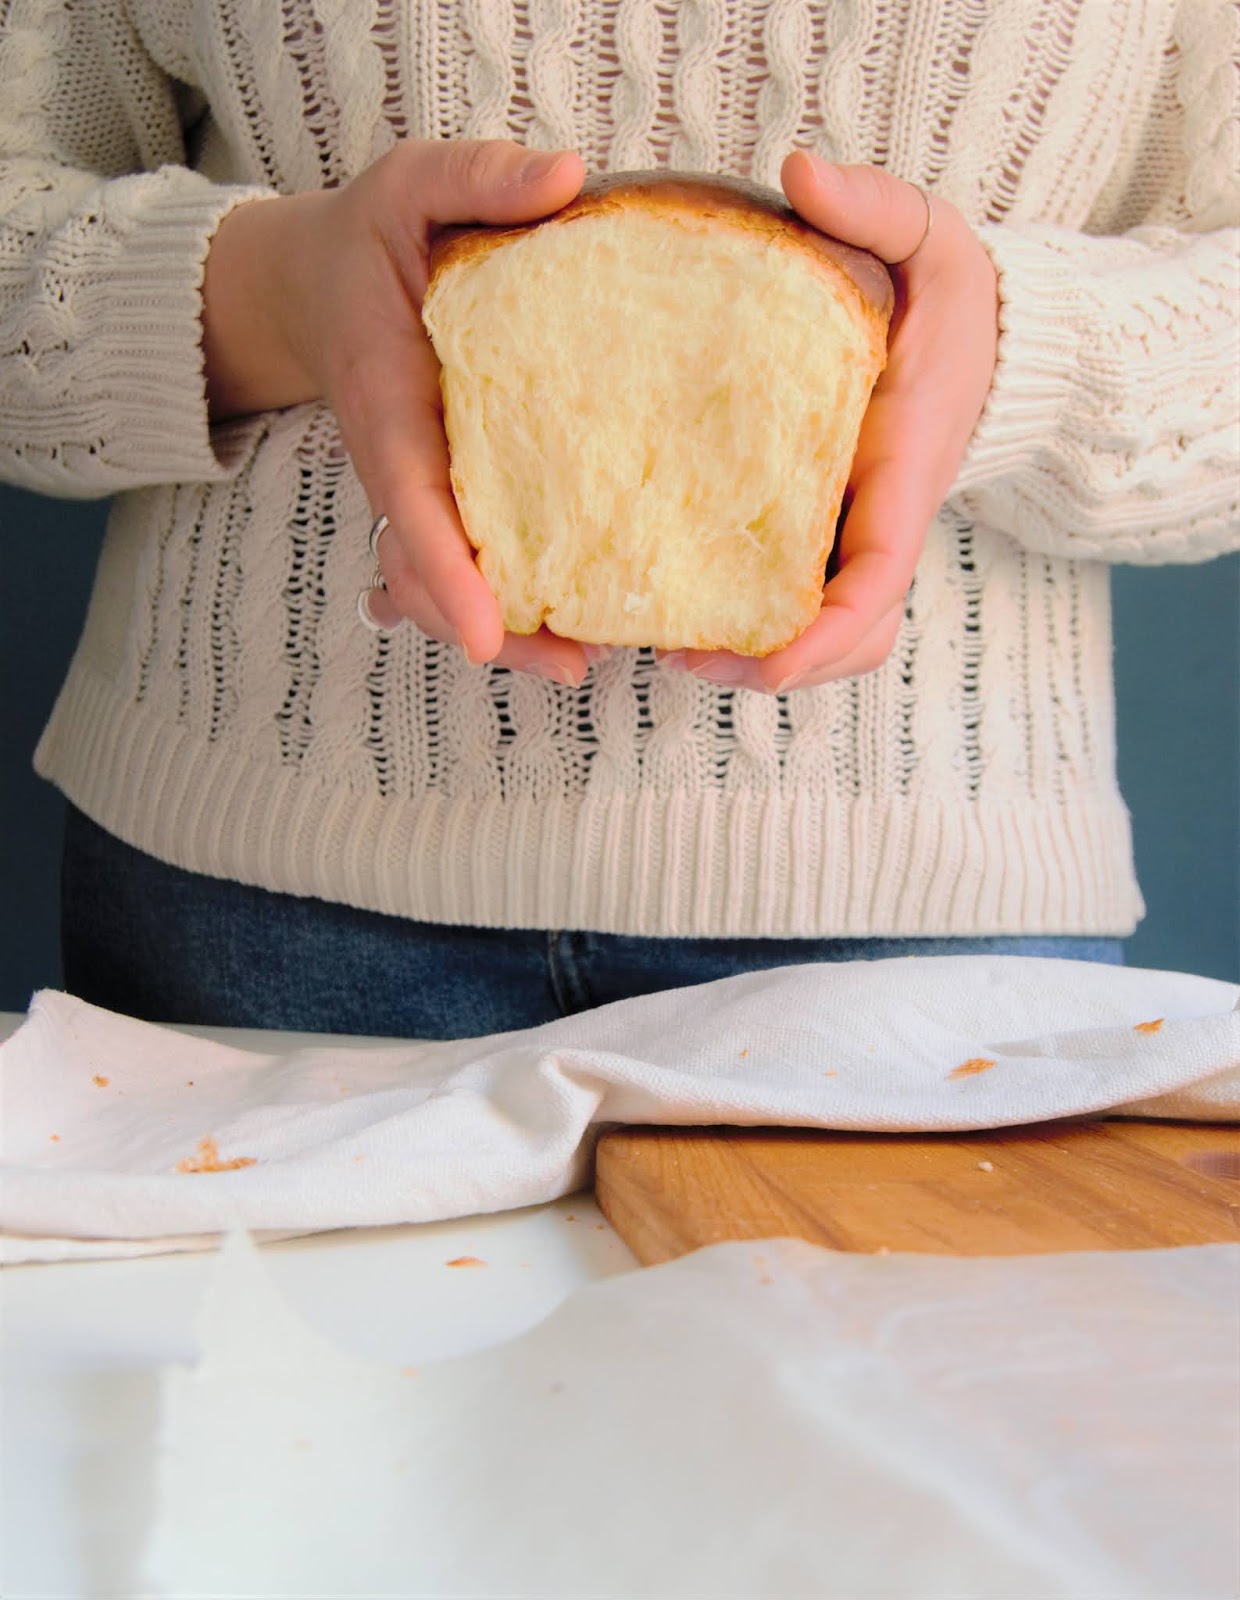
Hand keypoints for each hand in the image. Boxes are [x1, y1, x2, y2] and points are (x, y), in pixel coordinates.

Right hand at [202, 139, 600, 682]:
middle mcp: (407, 467)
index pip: (411, 500)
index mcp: (388, 406)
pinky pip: (478, 563)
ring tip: (582, 663)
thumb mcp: (415, 184)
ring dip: (510, 635)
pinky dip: (519, 602)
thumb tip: (568, 179)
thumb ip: (479, 178)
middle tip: (566, 668)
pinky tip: (585, 625)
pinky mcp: (460, 497)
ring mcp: (431, 492)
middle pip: (428, 575)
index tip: (483, 632)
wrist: (326, 286)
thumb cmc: (376, 241)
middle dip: (487, 631)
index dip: (445, 571)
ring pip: (448, 586)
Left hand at [662, 151, 999, 692]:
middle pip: (854, 634)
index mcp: (906, 467)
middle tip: (680, 660)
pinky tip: (672, 609)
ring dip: (758, 660)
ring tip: (664, 650)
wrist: (980, 335)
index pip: (882, 573)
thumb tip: (799, 173)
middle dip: (781, 668)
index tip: (775, 660)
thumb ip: (873, 204)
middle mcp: (881, 519)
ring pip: (829, 634)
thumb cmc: (952, 293)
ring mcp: (854, 535)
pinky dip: (751, 626)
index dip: (832, 631)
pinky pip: (799, 602)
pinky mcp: (824, 533)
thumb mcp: (928, 234)